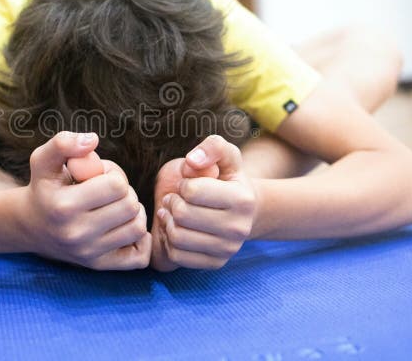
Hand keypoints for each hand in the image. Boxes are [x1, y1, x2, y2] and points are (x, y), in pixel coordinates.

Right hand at [20, 131, 150, 269]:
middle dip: (125, 192)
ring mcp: (88, 254)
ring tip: (117, 206)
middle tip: (109, 191)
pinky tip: (125, 227)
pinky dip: (141, 241)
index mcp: (63, 206)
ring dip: (133, 212)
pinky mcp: (99, 266)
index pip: (117, 185)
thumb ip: (63, 143)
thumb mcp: (43, 160)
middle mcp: (76, 234)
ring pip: (137, 228)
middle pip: (130, 205)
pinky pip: (139, 257)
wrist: (31, 226)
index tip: (100, 176)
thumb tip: (92, 140)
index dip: (114, 174)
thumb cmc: (44, 187)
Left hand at [150, 135, 258, 270]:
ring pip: (177, 237)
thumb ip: (212, 147)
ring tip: (173, 213)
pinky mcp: (215, 263)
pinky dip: (169, 241)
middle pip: (182, 215)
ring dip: (168, 221)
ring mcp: (228, 250)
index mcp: (242, 199)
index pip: (192, 191)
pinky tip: (176, 229)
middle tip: (175, 199)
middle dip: (173, 202)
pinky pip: (177, 256)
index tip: (189, 185)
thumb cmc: (228, 179)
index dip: (184, 184)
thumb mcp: (226, 155)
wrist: (244, 211)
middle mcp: (239, 228)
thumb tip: (192, 160)